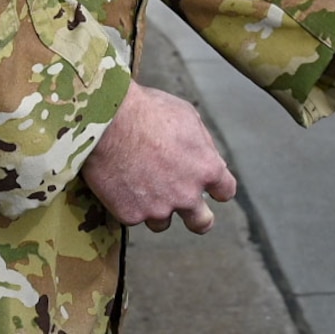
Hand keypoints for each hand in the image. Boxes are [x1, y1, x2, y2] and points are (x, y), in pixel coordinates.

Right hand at [81, 82, 237, 233]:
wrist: (108, 122)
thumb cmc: (148, 111)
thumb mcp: (187, 116)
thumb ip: (201, 144)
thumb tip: (207, 156)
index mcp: (206, 169)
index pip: (226, 191)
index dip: (218, 189)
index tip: (211, 187)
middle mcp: (187, 194)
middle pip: (202, 222)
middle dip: (198, 218)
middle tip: (188, 210)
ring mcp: (158, 209)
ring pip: (162, 222)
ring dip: (156, 208)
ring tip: (139, 184)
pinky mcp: (131, 216)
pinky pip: (133, 216)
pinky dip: (128, 203)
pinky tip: (119, 182)